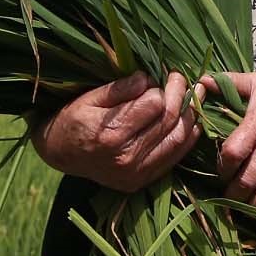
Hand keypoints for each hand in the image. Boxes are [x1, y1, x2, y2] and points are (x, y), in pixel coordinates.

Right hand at [32, 72, 200, 191]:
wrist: (59, 154)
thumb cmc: (72, 120)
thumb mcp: (89, 98)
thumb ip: (119, 89)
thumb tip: (147, 78)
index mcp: (111, 135)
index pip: (154, 104)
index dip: (162, 86)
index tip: (162, 74)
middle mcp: (127, 158)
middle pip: (169, 121)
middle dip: (181, 96)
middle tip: (182, 79)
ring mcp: (136, 174)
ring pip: (178, 139)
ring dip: (191, 115)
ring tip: (196, 95)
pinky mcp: (142, 181)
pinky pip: (174, 157)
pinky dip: (188, 138)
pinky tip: (193, 121)